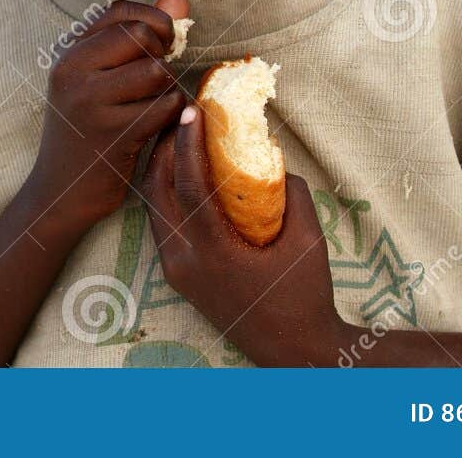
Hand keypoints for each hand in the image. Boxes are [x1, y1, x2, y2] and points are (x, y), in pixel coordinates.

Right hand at [22, 0, 190, 234]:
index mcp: (66, 52)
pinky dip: (169, 115)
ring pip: (157, 72)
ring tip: (151, 104)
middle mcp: (72, 71)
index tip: (161, 44)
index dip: (153, 20)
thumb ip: (138, 33)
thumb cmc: (87, 127)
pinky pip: (164, 107)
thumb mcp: (99, 77)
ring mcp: (90, 102)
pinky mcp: (112, 134)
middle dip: (161, 56)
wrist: (61, 190)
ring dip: (167, 88)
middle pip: (142, 37)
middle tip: (154, 81)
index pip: (120, 11)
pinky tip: (154, 127)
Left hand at [144, 103, 347, 366]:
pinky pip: (160, 225)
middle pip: (155, 193)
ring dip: (160, 172)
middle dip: (163, 150)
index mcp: (213, 253)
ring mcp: (175, 271)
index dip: (187, 144)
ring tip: (179, 140)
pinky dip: (166, 195)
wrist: (293, 351)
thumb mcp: (309, 239)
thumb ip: (292, 192)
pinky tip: (183, 176)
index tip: (191, 111)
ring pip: (152, 209)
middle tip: (178, 118)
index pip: (188, 187)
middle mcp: (184, 262)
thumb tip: (270, 155)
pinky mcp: (176, 276)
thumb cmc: (305, 295)